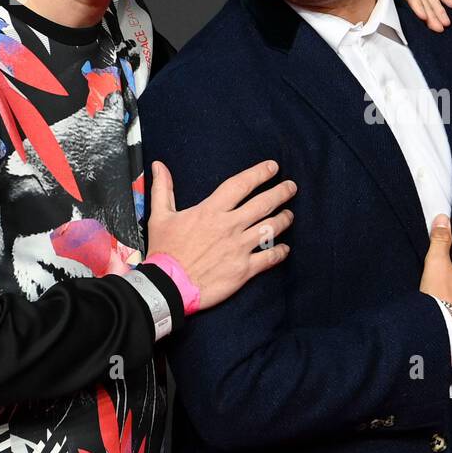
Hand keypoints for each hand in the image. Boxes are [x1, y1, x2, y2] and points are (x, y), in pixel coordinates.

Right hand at [147, 159, 294, 310]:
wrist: (167, 286)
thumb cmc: (164, 251)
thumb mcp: (160, 216)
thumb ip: (163, 189)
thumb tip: (159, 165)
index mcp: (211, 211)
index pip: (241, 185)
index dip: (259, 173)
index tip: (273, 167)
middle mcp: (229, 226)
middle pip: (263, 204)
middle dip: (281, 192)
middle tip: (292, 187)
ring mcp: (239, 248)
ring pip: (271, 228)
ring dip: (284, 219)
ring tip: (290, 215)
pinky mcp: (244, 269)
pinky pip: (270, 257)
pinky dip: (280, 251)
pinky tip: (285, 248)